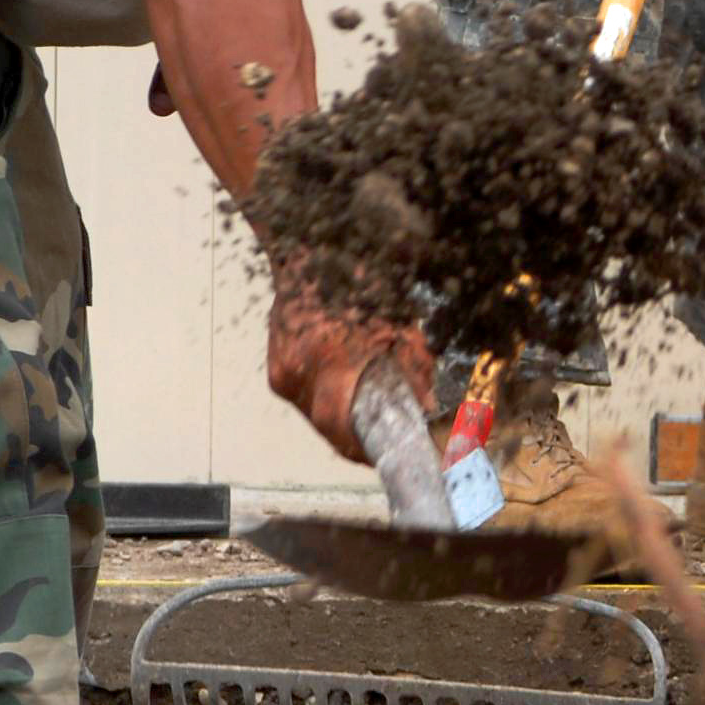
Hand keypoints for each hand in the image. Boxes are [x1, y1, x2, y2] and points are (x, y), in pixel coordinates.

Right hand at [264, 267, 432, 464]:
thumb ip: (415, 368)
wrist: (313, 246)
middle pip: (326, 425)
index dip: (363, 449)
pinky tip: (346, 389)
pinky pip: (305, 396)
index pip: (339, 424)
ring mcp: (281, 367)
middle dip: (355, 440)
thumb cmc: (360, 275)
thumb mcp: (399, 321)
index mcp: (329, 356)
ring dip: (342, 420)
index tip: (384, 458)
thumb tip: (428, 408)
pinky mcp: (276, 365)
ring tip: (367, 416)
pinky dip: (328, 398)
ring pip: (314, 413)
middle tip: (380, 444)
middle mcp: (296, 366)